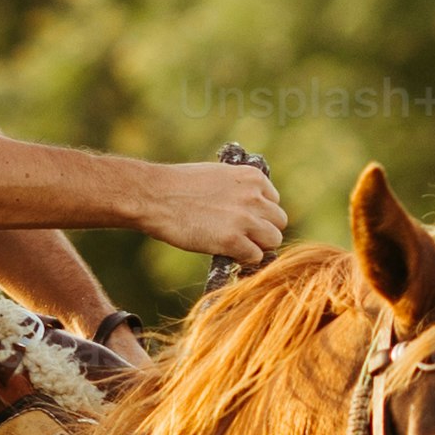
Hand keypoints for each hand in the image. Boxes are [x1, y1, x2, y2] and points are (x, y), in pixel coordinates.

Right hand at [143, 152, 288, 265]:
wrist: (155, 196)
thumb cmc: (179, 186)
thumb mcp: (218, 175)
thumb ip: (239, 189)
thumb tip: (251, 207)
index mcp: (252, 177)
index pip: (274, 202)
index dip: (260, 214)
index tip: (245, 220)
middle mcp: (254, 197)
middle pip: (279, 222)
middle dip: (263, 231)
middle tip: (243, 237)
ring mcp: (245, 219)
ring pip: (273, 240)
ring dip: (258, 246)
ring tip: (237, 246)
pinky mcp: (232, 240)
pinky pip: (255, 256)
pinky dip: (244, 259)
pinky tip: (228, 253)